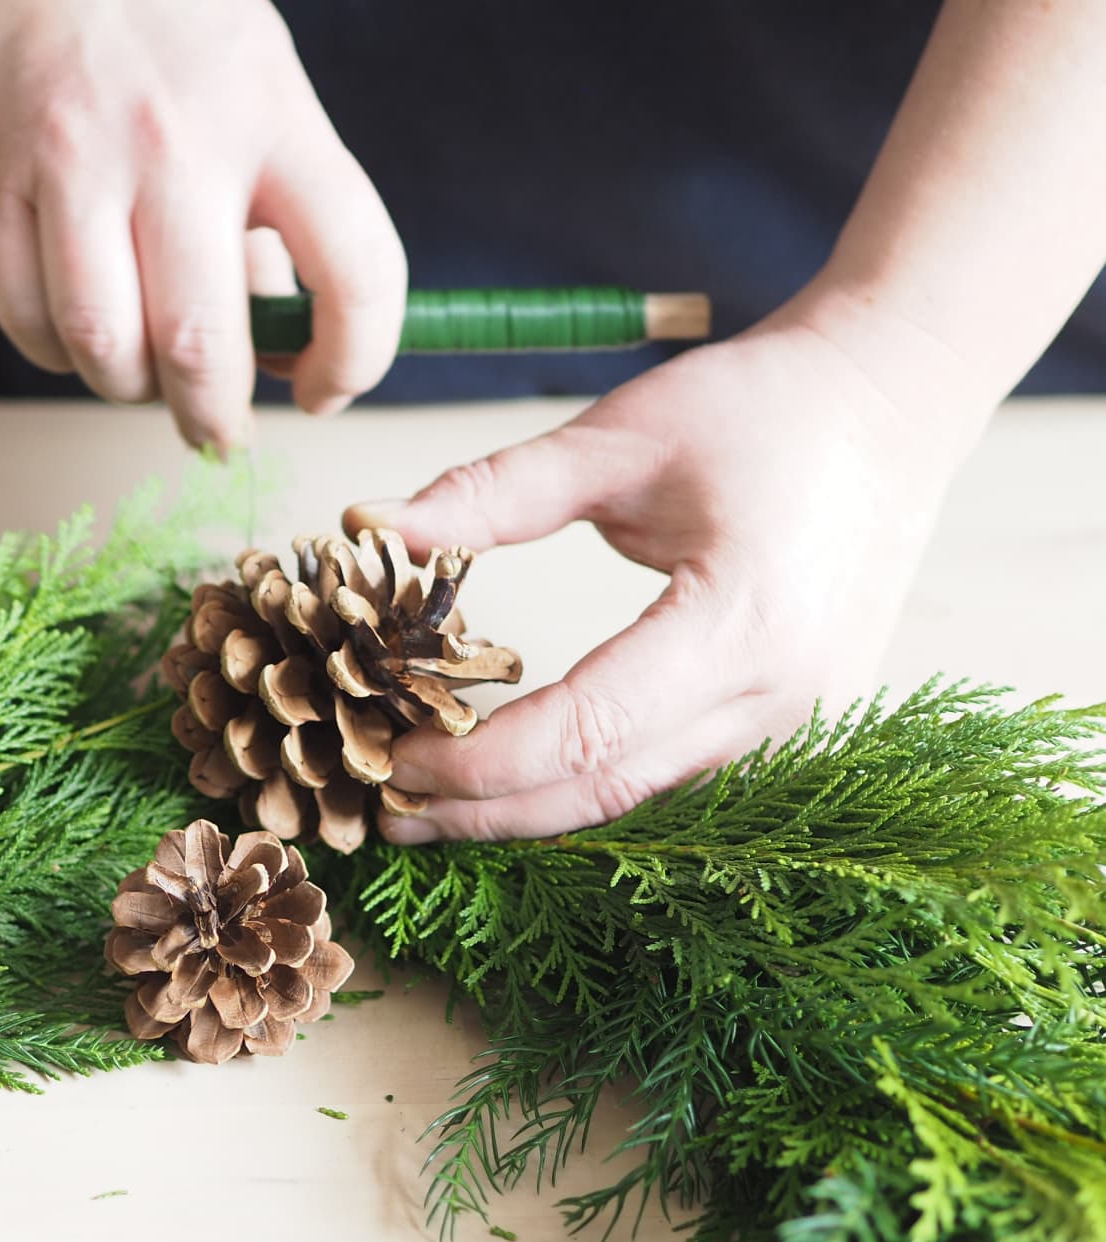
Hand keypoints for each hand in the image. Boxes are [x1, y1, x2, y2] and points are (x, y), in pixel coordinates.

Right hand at [0, 0, 405, 447]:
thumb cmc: (169, 21)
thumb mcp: (263, 92)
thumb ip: (282, 220)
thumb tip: (283, 353)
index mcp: (272, 115)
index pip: (355, 272)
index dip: (357, 360)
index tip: (329, 388)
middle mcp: (174, 143)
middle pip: (205, 349)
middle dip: (220, 422)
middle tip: (221, 431)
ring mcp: (71, 162)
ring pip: (107, 352)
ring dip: (136, 391)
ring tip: (148, 371)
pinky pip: (28, 323)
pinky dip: (64, 354)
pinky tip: (85, 326)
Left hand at [345, 293, 986, 841]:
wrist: (891, 404)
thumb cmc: (767, 406)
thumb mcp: (623, 436)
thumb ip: (494, 492)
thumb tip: (374, 526)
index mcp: (743, 625)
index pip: (588, 731)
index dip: (483, 763)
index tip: (395, 760)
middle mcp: (779, 697)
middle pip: (606, 788)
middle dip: (489, 812)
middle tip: (390, 812)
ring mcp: (793, 720)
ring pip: (637, 795)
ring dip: (531, 810)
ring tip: (434, 806)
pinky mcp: (789, 719)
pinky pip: (669, 774)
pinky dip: (585, 784)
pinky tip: (519, 780)